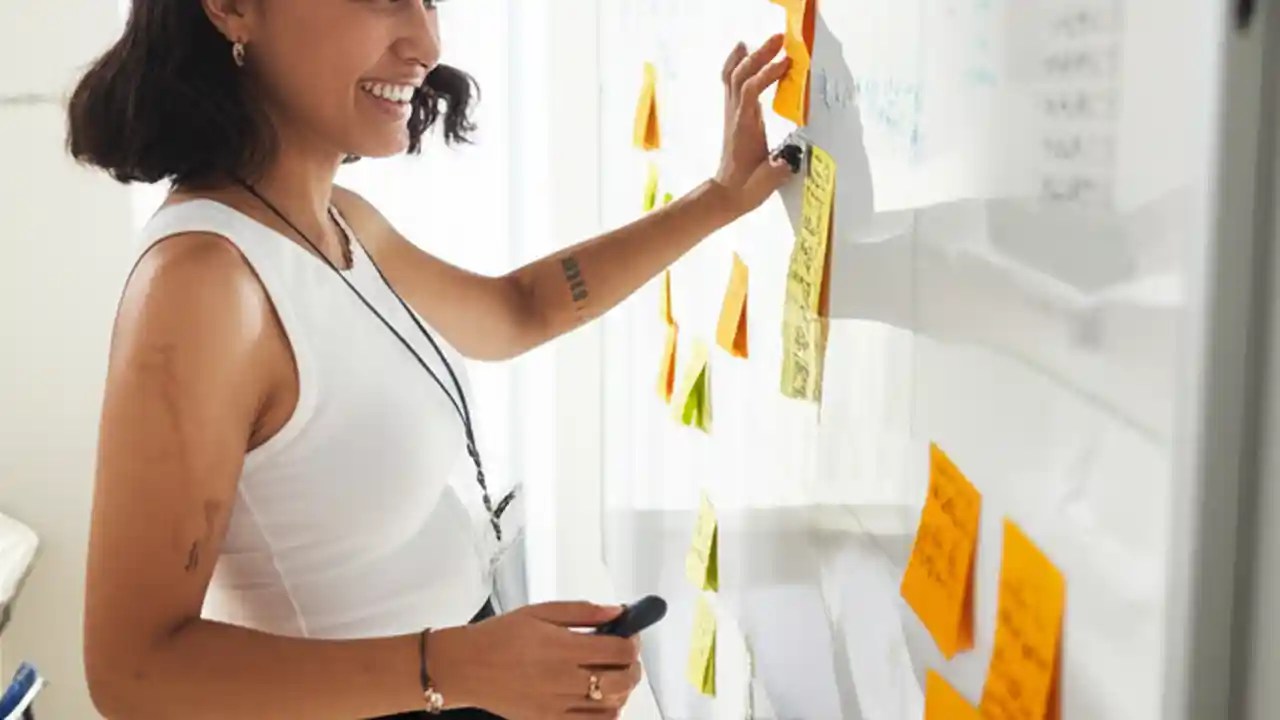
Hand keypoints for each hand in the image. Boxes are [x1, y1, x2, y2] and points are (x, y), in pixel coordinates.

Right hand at [431, 601, 642, 718]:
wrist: (466, 667)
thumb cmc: (499, 636)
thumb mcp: (540, 611)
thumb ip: (582, 611)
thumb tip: (617, 611)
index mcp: (562, 648)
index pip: (618, 650)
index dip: (633, 642)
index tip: (631, 635)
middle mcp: (563, 679)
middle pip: (622, 680)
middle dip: (634, 666)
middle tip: (628, 655)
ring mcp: (557, 705)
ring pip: (612, 705)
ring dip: (623, 689)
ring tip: (614, 674)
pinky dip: (607, 712)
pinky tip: (602, 698)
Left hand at [713, 35, 796, 215]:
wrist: (726, 194)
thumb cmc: (746, 189)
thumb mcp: (765, 183)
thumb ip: (776, 171)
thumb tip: (788, 160)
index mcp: (744, 129)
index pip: (751, 92)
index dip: (766, 75)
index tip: (786, 63)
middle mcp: (736, 116)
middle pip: (740, 75)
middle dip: (759, 54)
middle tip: (780, 39)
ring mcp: (733, 113)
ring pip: (733, 76)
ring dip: (749, 56)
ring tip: (766, 41)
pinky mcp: (736, 115)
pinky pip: (732, 83)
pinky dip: (738, 64)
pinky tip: (746, 52)